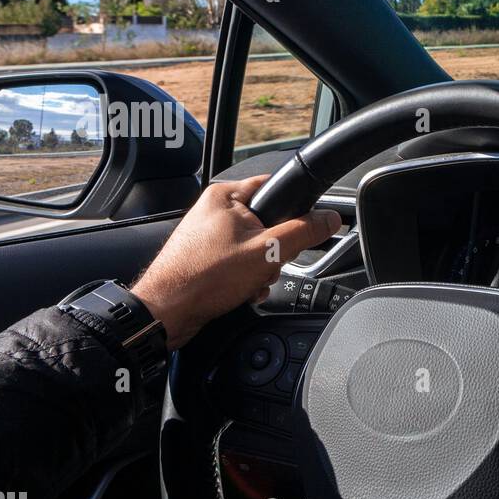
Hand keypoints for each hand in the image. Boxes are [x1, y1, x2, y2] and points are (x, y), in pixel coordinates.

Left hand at [131, 175, 339, 347]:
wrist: (168, 312)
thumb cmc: (205, 277)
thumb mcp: (267, 252)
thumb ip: (303, 232)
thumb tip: (330, 219)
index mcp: (227, 196)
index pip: (274, 187)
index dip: (293, 210)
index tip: (302, 229)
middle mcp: (215, 210)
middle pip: (268, 223)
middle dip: (275, 252)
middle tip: (266, 264)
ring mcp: (209, 235)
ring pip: (256, 247)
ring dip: (262, 269)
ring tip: (250, 281)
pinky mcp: (206, 257)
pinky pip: (240, 262)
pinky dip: (247, 278)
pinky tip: (242, 290)